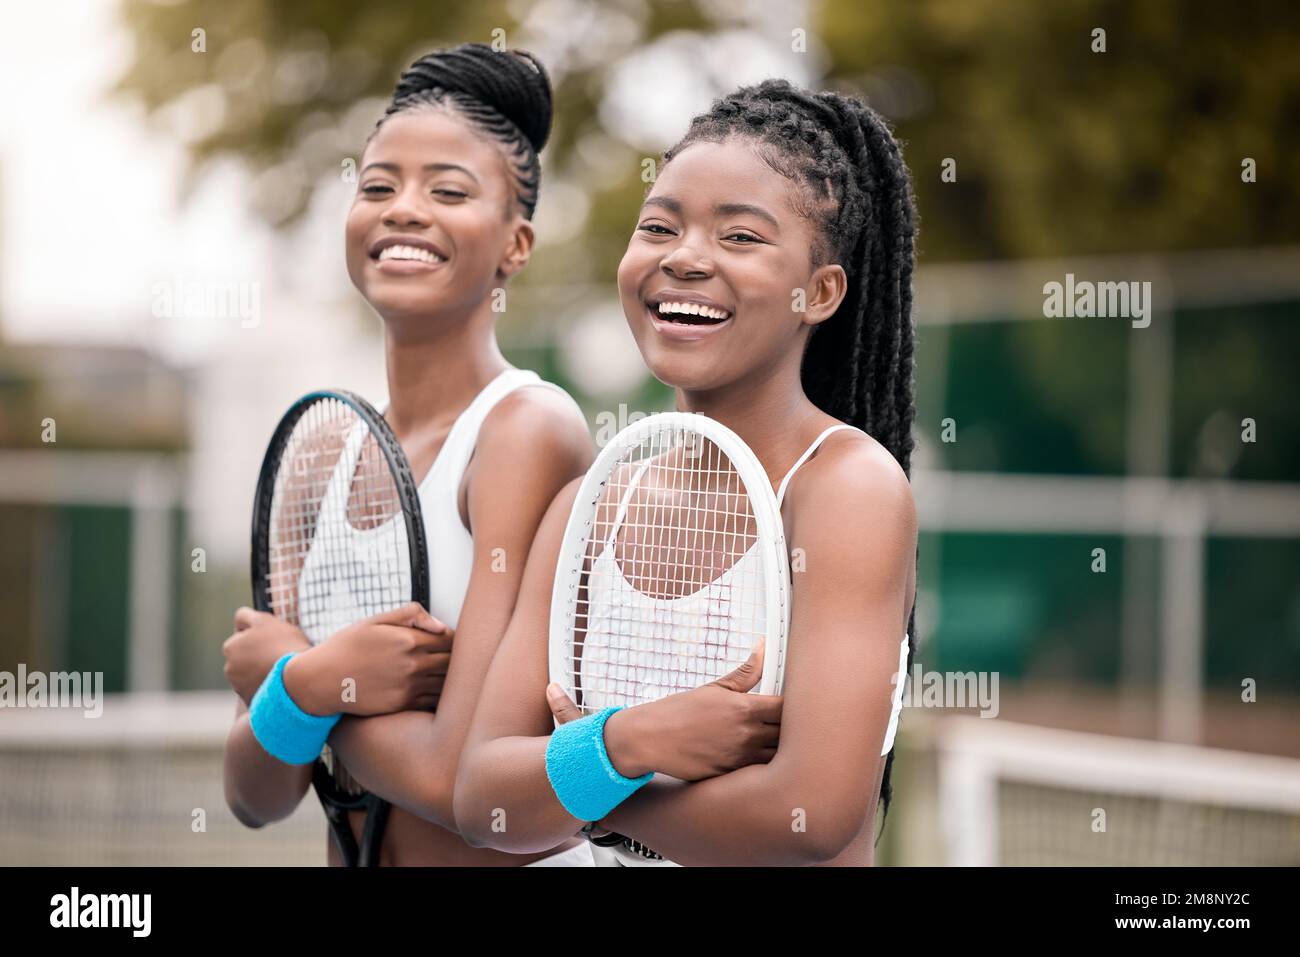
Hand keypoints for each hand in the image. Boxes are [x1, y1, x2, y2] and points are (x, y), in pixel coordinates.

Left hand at [222, 607, 311, 704]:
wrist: (300, 678)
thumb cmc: (284, 644)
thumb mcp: (264, 620)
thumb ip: (245, 616)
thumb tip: (238, 620)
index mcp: (230, 648)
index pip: (242, 638)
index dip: (258, 637)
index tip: (273, 639)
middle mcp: (230, 669)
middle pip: (245, 657)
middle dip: (257, 655)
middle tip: (278, 653)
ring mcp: (240, 688)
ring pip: (251, 675)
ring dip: (262, 671)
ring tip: (282, 669)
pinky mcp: (252, 702)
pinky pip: (260, 691)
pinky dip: (268, 687)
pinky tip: (282, 682)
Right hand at [283, 602, 453, 716]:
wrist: (321, 679)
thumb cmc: (348, 646)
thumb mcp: (375, 620)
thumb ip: (411, 615)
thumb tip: (441, 624)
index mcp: (408, 639)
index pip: (450, 639)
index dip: (454, 639)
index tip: (448, 641)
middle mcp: (412, 664)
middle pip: (453, 661)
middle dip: (458, 658)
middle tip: (456, 658)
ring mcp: (408, 687)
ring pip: (447, 683)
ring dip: (452, 678)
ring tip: (450, 675)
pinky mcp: (402, 705)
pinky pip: (433, 701)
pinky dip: (441, 696)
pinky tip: (437, 692)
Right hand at [546, 640, 781, 781]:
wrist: (649, 739)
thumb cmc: (680, 711)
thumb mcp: (715, 688)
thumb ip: (746, 672)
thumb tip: (762, 645)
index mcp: (744, 708)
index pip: (788, 708)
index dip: (797, 707)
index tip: (796, 705)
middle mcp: (746, 735)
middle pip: (789, 735)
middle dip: (794, 730)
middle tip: (795, 725)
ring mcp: (739, 759)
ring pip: (778, 758)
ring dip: (783, 751)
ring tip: (783, 744)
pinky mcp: (730, 776)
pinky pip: (758, 774)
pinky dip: (765, 767)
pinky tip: (764, 761)